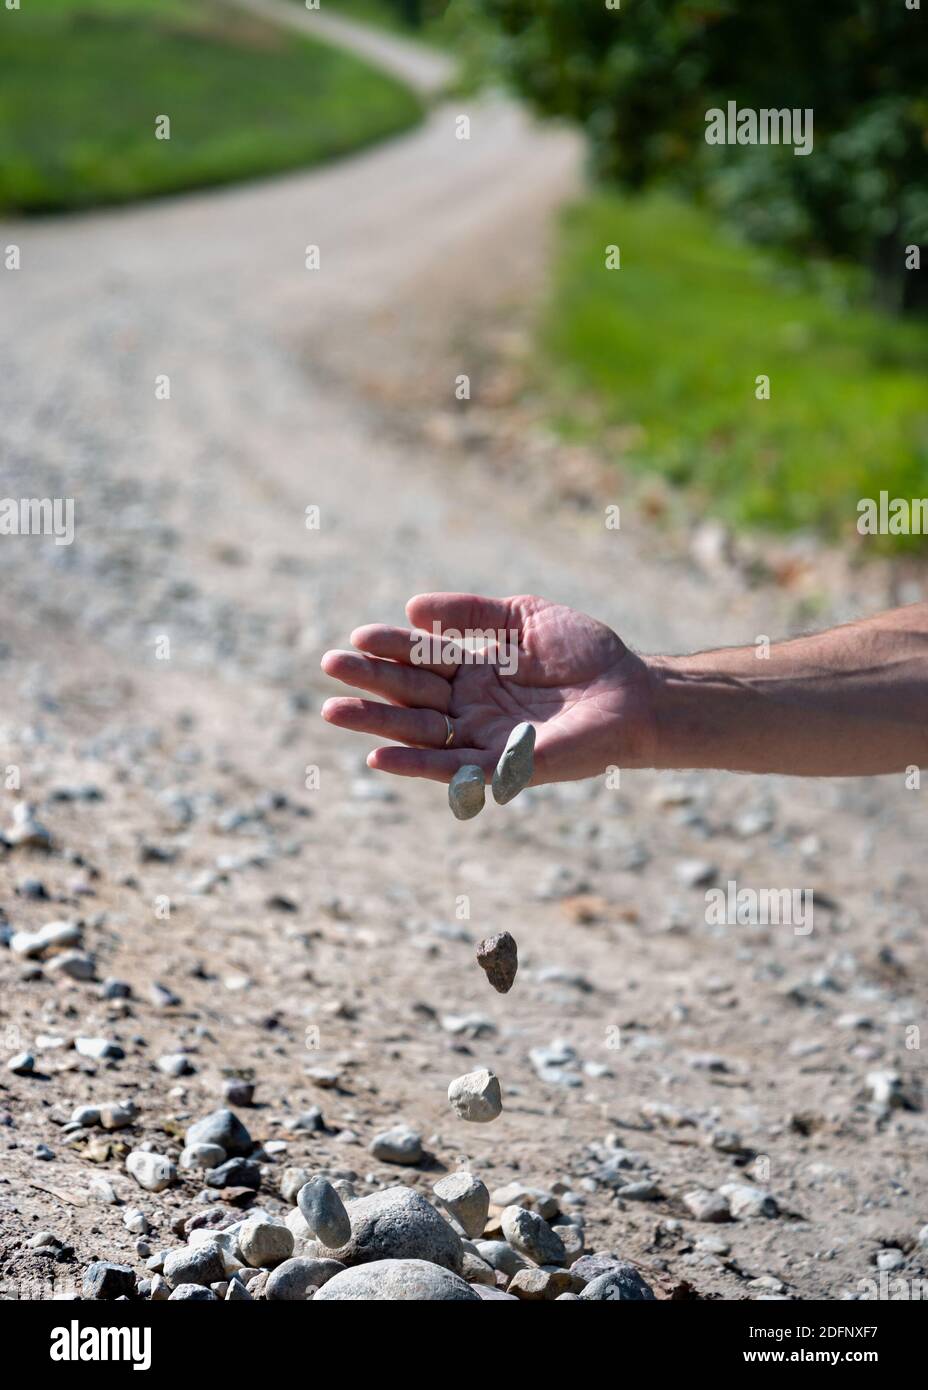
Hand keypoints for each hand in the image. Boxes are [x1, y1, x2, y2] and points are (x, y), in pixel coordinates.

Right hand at [320, 592, 657, 784]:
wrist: (633, 691)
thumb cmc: (585, 653)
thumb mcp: (523, 617)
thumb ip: (472, 614)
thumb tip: (412, 610)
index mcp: (472, 672)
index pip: (419, 659)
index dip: (390, 648)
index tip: (359, 637)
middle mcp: (469, 708)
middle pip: (408, 695)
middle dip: (369, 681)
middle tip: (330, 665)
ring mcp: (481, 738)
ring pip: (417, 732)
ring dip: (375, 723)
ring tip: (334, 709)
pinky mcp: (499, 767)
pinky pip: (450, 770)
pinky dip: (414, 767)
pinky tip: (380, 758)